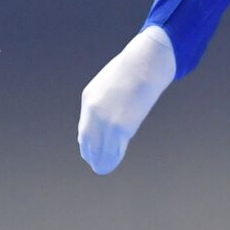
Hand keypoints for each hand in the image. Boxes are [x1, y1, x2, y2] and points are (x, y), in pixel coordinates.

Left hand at [78, 27, 175, 173]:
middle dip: (92, 154)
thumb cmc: (134, 70)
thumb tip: (112, 113)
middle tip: (97, 163)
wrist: (146, 61)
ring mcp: (106, 120)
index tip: (91, 150)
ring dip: (101, 160)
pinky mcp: (121, 126)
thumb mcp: (111, 83)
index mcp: (88, 99)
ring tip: (103, 167)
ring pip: (99, 149)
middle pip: (88, 142)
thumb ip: (107, 99)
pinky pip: (114, 149)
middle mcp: (93, 112)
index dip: (88, 143)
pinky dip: (113, 158)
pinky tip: (113, 162)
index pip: (84, 130)